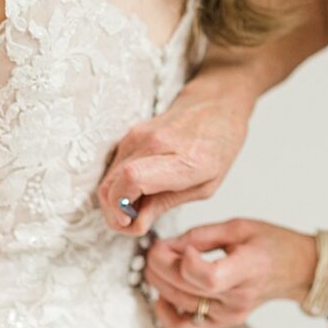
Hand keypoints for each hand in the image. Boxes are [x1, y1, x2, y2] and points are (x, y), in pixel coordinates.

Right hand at [97, 76, 253, 236]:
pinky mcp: (131, 133)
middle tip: (131, 223)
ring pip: (108, 178)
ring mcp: (139, 135)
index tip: (130, 222)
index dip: (122, 206)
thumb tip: (135, 224)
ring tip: (137, 208)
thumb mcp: (206, 186)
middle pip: (111, 184)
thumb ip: (167, 204)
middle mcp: (155, 143)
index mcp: (183, 160)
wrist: (216, 104)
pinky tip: (137, 191)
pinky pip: (113, 167)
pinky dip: (119, 185)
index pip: (133, 178)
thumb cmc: (219, 145)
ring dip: (115, 200)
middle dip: (113, 212)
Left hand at [143, 218, 315, 327]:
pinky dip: (165, 312)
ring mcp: (230, 314)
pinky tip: (164, 293)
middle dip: (161, 264)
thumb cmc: (272, 244)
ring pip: (178, 304)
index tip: (182, 245)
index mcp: (249, 268)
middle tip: (159, 247)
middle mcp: (238, 297)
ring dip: (159, 281)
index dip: (186, 261)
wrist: (297, 270)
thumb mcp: (239, 227)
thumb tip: (168, 245)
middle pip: (186, 288)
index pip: (209, 277)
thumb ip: (201, 235)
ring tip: (162, 261)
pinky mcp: (222, 323)